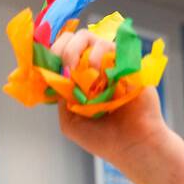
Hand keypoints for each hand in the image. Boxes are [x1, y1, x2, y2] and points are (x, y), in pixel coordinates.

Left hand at [49, 28, 169, 171]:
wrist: (133, 145)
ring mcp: (111, 64)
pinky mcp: (127, 62)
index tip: (50, 64)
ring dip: (80, 52)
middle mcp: (94, 70)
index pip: (62, 54)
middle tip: (66, 65)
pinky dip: (100, 57)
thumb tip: (58, 74)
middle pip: (75, 39)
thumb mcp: (70, 123)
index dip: (53, 53)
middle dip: (64, 47)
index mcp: (80, 82)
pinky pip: (110, 46)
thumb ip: (61, 98)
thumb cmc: (104, 139)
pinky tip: (102, 78)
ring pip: (91, 38)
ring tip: (86, 75)